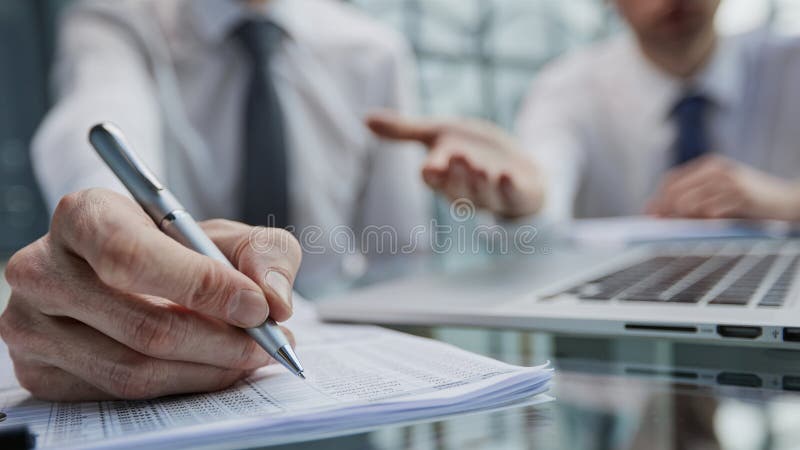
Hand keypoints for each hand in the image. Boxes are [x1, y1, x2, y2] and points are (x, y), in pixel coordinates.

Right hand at [0, 189, 301, 400]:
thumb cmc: (181, 250)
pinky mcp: (39, 371)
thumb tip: (273, 300)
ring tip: (249, 357)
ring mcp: (31, 325)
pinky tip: (210, 368)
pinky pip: (119, 394)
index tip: (256, 306)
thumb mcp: (229, 235)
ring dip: (207, 371)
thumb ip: (264, 253)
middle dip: (221, 341)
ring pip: (133, 369)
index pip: (131, 257)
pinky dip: (180, 386)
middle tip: (269, 344)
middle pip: (141, 325)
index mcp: (83, 216)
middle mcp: (43, 269)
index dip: (199, 286)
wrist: (135, 275)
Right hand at [367, 111, 544, 218]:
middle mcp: (465, 190)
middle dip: (457, 174)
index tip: (430, 167)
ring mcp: (493, 196)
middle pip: (457, 187)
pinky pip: (512, 198)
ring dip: (480, 182)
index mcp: (443, 177)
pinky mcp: (519, 195)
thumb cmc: (472, 150)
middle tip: (458, 156)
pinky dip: (509, 188)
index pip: (433, 177)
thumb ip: (404, 130)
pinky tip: (506, 174)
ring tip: (479, 166)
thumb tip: (364, 118)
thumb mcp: (439, 134)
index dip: (432, 172)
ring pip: (483, 195)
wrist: (516, 166)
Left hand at [646, 155, 799, 220]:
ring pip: (690, 203)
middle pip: (676, 191)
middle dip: (664, 210)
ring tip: (682, 228)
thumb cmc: (750, 200)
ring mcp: (728, 181)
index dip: (657, 198)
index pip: (671, 179)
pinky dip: (703, 222)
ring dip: (681, 219)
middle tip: (659, 225)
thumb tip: (663, 212)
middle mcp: (716, 169)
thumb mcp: (720, 193)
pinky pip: (710, 212)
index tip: (648, 214)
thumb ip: (695, 198)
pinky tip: (705, 227)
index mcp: (708, 165)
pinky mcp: (740, 196)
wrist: (787, 200)